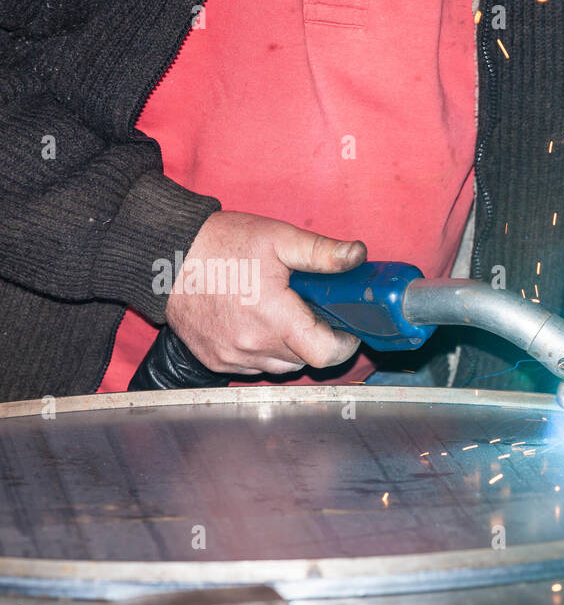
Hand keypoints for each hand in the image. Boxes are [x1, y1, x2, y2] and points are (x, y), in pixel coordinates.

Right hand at [164, 211, 366, 374]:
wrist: (165, 255)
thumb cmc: (220, 244)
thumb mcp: (278, 238)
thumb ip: (321, 253)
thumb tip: (357, 254)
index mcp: (275, 319)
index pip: (325, 355)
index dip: (343, 345)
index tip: (346, 331)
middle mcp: (253, 346)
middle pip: (305, 359)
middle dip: (315, 339)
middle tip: (309, 311)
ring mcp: (232, 357)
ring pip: (280, 366)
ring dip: (290, 348)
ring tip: (282, 316)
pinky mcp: (215, 360)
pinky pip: (253, 366)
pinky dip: (262, 351)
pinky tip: (255, 323)